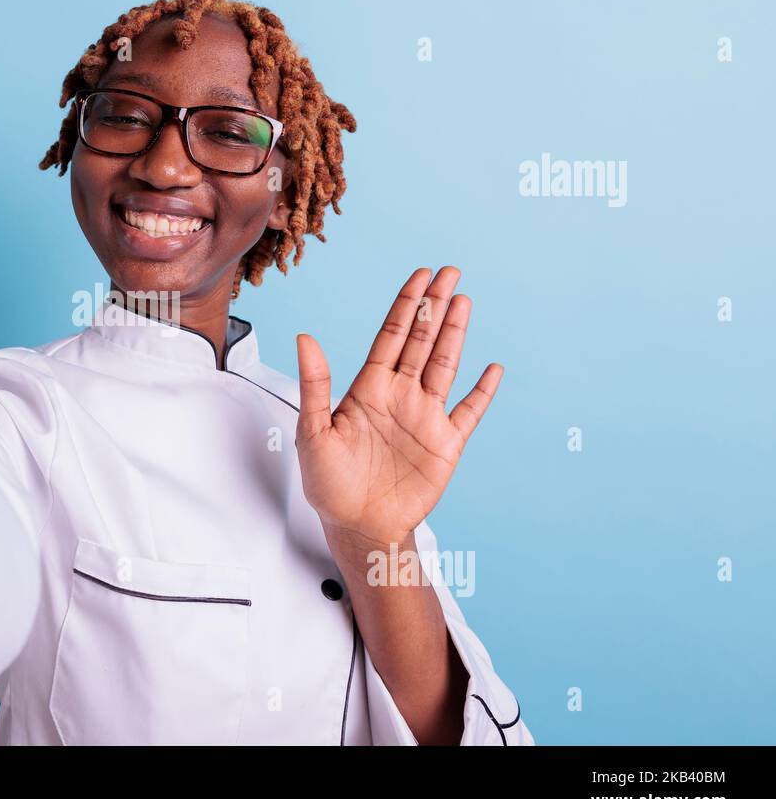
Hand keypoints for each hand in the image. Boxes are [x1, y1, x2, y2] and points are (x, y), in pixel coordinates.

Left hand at [295, 266, 501, 548]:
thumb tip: (305, 337)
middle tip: (450, 272)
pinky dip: (482, 391)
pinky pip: (469, 412)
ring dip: (454, 334)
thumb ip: (315, 385)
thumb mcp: (312, 433)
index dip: (406, 305)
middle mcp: (399, 396)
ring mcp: (425, 418)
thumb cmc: (328, 482)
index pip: (391, 336)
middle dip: (435, 306)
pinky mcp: (445, 444)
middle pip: (421, 341)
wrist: (356, 526)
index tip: (420, 275)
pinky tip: (493, 369)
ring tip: (464, 300)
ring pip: (444, 365)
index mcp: (368, 389)